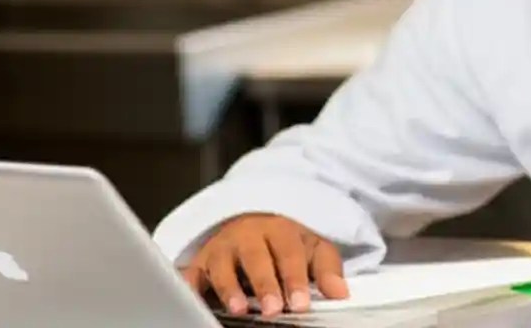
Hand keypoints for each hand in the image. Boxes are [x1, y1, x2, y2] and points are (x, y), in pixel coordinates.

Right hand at [180, 213, 348, 317]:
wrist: (252, 221)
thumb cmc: (285, 242)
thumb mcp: (311, 248)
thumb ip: (326, 269)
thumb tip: (340, 293)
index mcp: (279, 230)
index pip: (289, 253)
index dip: (295, 279)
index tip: (300, 303)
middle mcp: (247, 236)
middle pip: (256, 258)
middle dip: (265, 284)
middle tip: (273, 309)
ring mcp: (221, 248)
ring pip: (223, 266)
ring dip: (229, 288)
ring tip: (239, 309)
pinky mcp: (200, 263)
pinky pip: (191, 274)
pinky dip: (190, 287)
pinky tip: (194, 300)